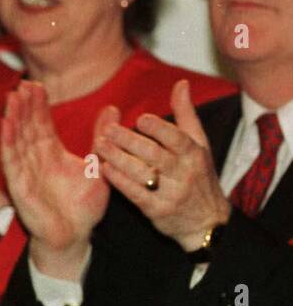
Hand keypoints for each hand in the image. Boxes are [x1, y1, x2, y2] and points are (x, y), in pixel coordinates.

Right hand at [0, 82, 109, 279]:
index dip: (38, 104)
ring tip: (12, 97)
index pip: (41, 122)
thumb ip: (100, 138)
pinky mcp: (19, 185)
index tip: (36, 84)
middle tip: (22, 84)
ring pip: (16, 139)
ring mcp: (25, 170)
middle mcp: (35, 158)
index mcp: (52, 152)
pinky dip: (8, 141)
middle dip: (23, 105)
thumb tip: (112, 108)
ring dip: (13, 118)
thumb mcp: (98, 166)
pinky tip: (6, 124)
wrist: (75, 236)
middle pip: (26, 126)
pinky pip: (11, 160)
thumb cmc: (83, 206)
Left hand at [93, 79, 230, 250]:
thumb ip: (186, 114)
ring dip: (117, 158)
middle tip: (107, 130)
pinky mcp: (157, 210)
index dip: (159, 128)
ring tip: (99, 145)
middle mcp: (184, 173)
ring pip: (142, 173)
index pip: (177, 138)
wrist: (207, 221)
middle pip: (154, 154)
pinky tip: (104, 168)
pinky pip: (135, 194)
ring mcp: (171, 193)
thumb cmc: (198, 175)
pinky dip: (119, 180)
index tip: (139, 118)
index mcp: (193, 154)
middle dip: (129, 141)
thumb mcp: (199, 145)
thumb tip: (181, 84)